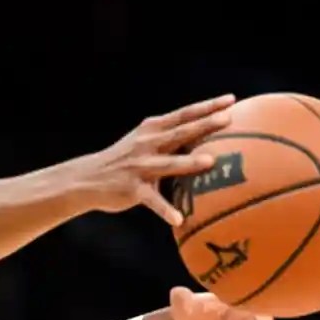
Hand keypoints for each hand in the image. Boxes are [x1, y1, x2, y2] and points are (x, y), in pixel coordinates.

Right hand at [78, 94, 234, 225]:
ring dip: (188, 163)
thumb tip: (207, 135)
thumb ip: (170, 136)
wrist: (87, 178)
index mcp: (152, 129)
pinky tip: (179, 219)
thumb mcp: (145, 141)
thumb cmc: (125, 159)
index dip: (208, 106)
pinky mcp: (133, 189)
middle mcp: (147, 144)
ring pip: (168, 164)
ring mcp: (139, 166)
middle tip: (228, 118)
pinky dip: (166, 210)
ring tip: (210, 161)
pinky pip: (152, 201)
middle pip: (180, 132)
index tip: (231, 99)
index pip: (184, 114)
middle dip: (204, 125)